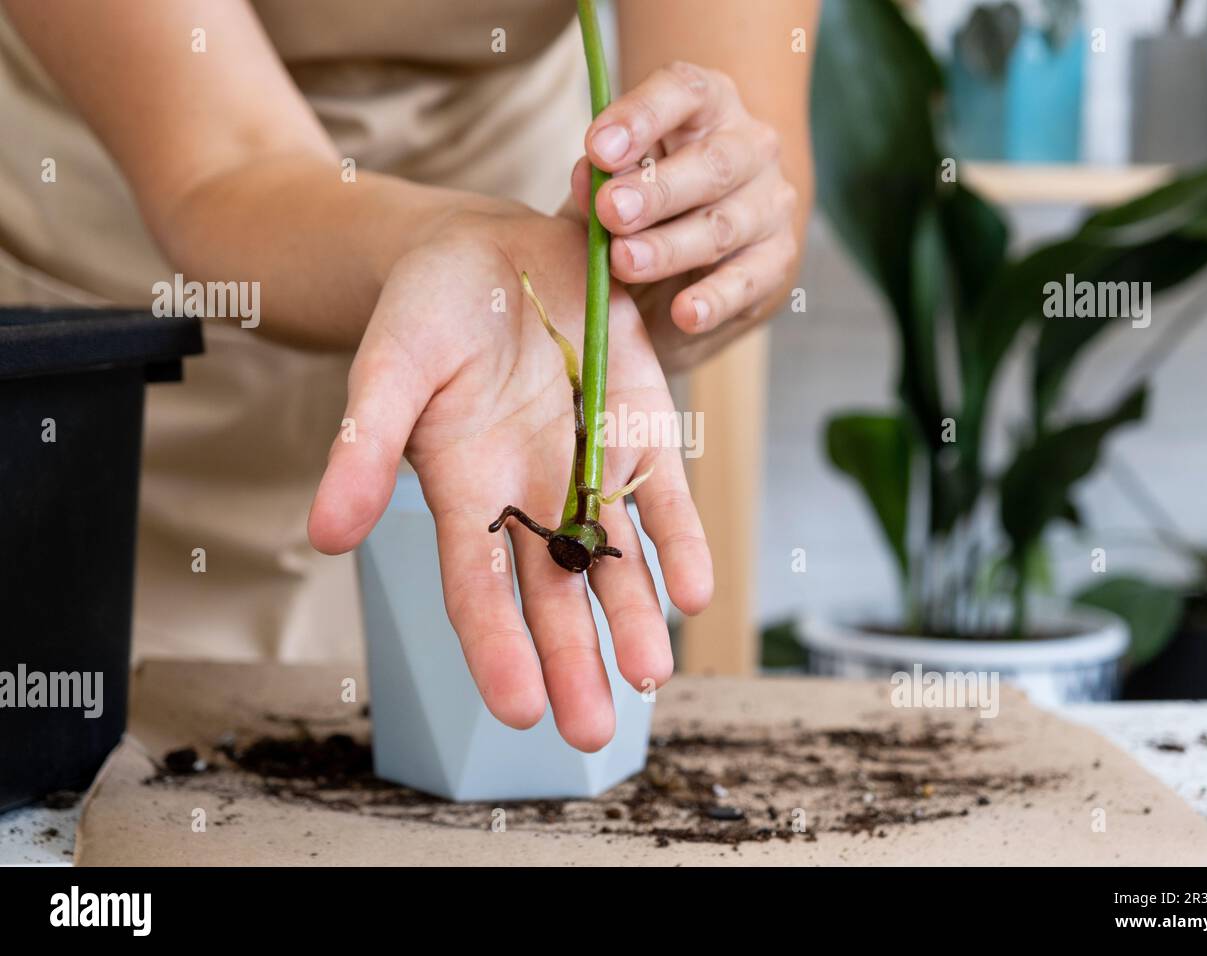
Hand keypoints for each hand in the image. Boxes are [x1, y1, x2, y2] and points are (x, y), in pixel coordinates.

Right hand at [308, 206, 711, 751]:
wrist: (492, 249)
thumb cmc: (426, 311)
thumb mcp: (387, 369)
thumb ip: (362, 447)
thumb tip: (323, 536)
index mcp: (461, 493)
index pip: (478, 589)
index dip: (497, 649)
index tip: (520, 709)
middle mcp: (527, 497)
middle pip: (551, 597)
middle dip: (570, 663)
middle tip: (588, 735)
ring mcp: (586, 467)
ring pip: (613, 561)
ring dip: (632, 618)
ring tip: (649, 675)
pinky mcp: (637, 430)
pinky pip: (662, 497)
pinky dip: (680, 542)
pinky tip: (694, 591)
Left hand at [570, 60, 800, 370]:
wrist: (697, 254)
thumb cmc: (644, 204)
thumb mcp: (611, 185)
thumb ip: (597, 181)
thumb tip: (587, 177)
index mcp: (707, 106)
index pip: (683, 92)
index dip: (641, 116)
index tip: (597, 148)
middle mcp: (750, 146)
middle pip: (712, 163)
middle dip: (657, 190)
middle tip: (611, 211)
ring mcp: (769, 204)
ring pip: (723, 224)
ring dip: (671, 246)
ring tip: (626, 262)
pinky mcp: (775, 260)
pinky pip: (747, 281)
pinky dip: (714, 299)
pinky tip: (685, 313)